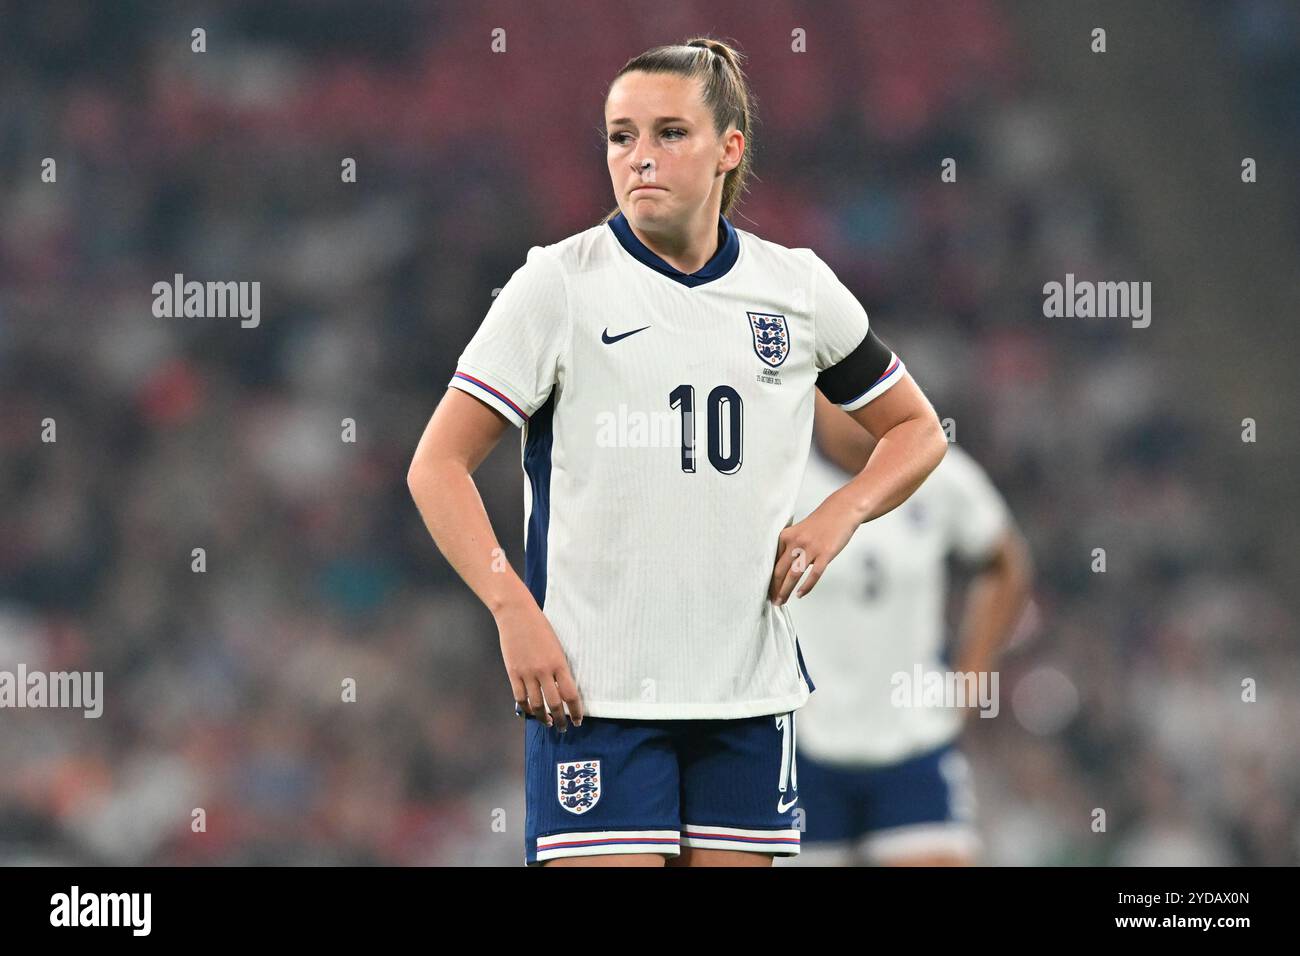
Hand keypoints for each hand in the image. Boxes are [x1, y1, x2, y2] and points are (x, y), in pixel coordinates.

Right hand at [495, 600, 583, 730]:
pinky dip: (526, 708)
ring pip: (536, 704)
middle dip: (560, 719)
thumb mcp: (556, 646)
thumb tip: (562, 687)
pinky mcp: (513, 673)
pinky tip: (530, 712)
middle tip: (562, 728)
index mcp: (559, 663)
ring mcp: (527, 673)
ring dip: (543, 718)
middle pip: (554, 704)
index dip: (575, 711)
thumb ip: (559, 667)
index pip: (571, 695)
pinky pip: (520, 697)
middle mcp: (544, 671)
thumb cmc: (540, 626)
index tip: (577, 721)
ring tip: (548, 723)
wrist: (516, 614)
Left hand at [769, 491, 861, 605]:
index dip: (768, 577)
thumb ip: (791, 547)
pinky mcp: (825, 554)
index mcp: (786, 536)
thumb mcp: (800, 531)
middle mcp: (796, 542)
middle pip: (780, 570)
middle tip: (772, 600)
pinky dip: (806, 586)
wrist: (842, 510)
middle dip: (774, 588)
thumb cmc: (821, 522)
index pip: (773, 561)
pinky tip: (800, 594)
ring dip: (785, 590)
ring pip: (794, 574)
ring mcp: (811, 548)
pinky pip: (814, 574)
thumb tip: (784, 568)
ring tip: (781, 601)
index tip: (766, 589)